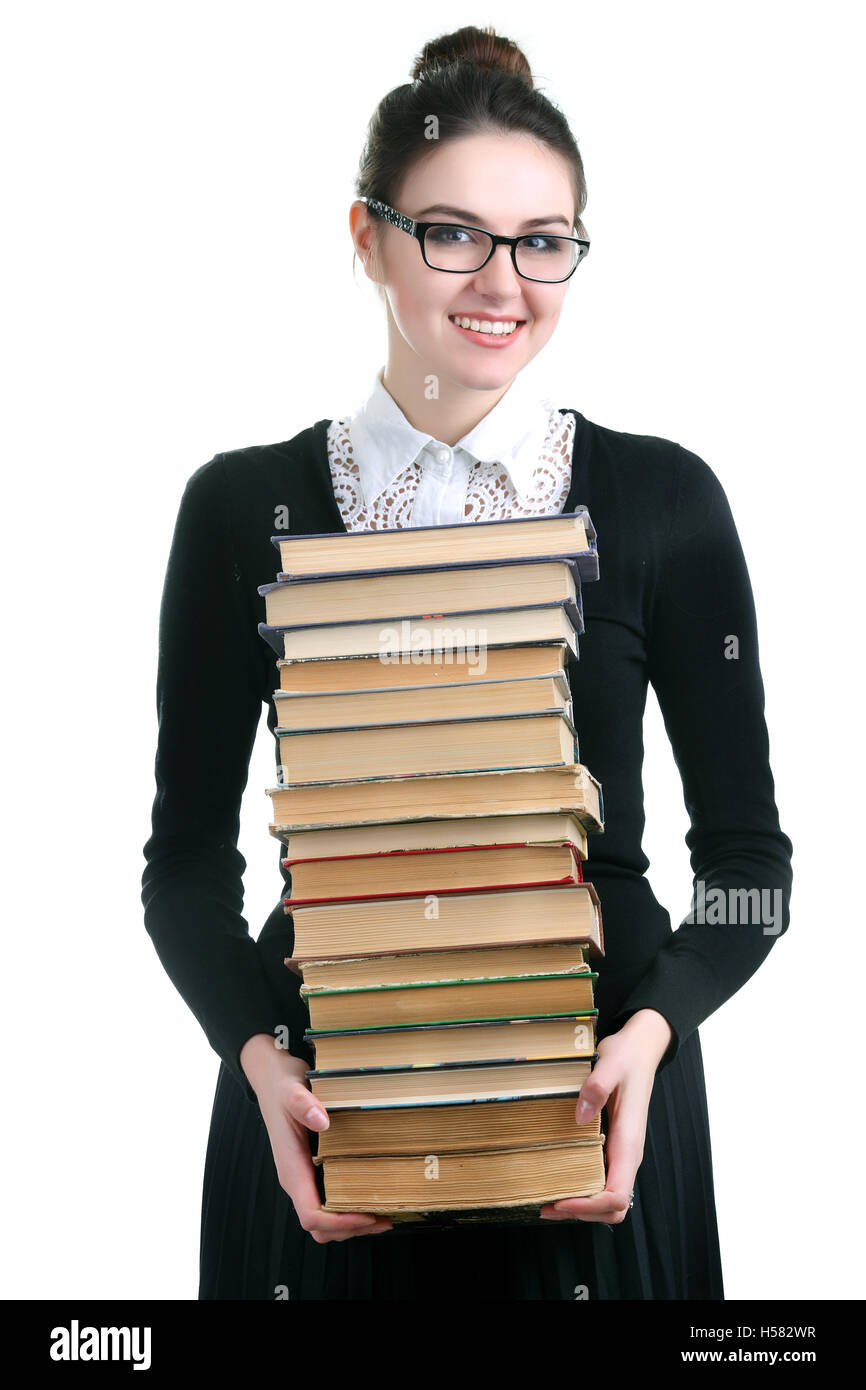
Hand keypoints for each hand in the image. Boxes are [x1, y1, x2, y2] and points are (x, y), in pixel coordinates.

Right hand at [240, 1033, 392, 1241]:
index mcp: (291, 1168)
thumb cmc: (282, 1085)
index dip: (339, 1223)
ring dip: (351, 1224)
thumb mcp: (292, 1089)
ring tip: (382, 1215)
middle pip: (318, 1226)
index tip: (367, 1215)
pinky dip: (348, 1209)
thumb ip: (304, 1104)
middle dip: (350, 1229)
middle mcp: (296, 1178)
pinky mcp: (311, 1171)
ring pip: (323, 1220)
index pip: (311, 1215)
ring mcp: (303, 1177)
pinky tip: (370, 1197)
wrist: (271, 1079)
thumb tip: (323, 1121)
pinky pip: (327, 1202)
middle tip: (384, 1220)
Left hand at [538, 1008, 672, 1224]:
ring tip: (548, 1200)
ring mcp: (622, 1153)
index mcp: (629, 1142)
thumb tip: (580, 1116)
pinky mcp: (614, 1147)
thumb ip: (597, 1086)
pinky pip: (603, 1181)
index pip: (617, 1195)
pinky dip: (583, 1190)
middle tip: (546, 1206)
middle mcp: (628, 1155)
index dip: (590, 1206)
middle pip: (613, 1207)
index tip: (561, 1200)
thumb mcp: (611, 1063)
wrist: (641, 1049)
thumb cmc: (627, 1056)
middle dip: (582, 1213)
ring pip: (608, 1199)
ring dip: (582, 1206)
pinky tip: (560, 1180)